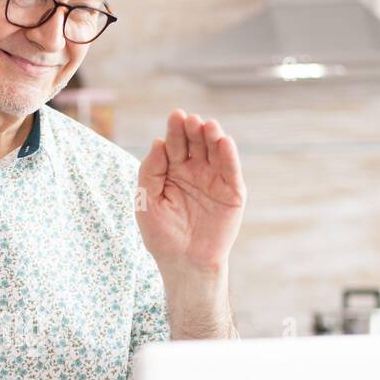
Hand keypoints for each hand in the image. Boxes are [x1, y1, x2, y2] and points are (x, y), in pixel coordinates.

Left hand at [137, 110, 245, 273]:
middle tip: (190, 120)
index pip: (173, 144)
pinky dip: (229, 155)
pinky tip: (224, 142)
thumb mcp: (147, 202)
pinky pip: (231, 170)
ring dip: (212, 136)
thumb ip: (149, 172)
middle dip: (193, 129)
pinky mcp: (232, 192)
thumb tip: (158, 142)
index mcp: (171, 170)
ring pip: (214, 151)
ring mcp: (214, 179)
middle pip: (194, 142)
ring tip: (207, 126)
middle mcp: (194, 170)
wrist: (184, 263)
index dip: (174, 130)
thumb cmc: (162, 234)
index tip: (175, 116)